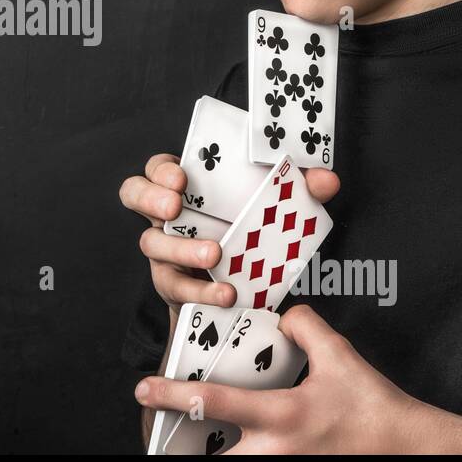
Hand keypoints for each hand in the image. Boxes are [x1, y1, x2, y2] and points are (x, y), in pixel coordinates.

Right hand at [119, 153, 339, 313]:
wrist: (244, 290)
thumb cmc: (253, 230)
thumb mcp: (276, 204)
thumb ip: (299, 187)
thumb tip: (326, 180)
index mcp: (184, 185)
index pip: (157, 167)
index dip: (162, 170)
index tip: (182, 178)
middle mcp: (166, 215)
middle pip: (135, 194)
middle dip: (151, 197)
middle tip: (174, 206)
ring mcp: (165, 251)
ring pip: (153, 244)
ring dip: (182, 249)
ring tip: (215, 255)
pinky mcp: (175, 287)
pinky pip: (178, 288)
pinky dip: (202, 292)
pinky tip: (226, 294)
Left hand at [133, 303, 425, 452]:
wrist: (407, 448)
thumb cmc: (372, 406)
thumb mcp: (339, 355)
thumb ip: (304, 327)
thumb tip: (279, 316)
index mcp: (283, 415)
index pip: (214, 403)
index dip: (173, 394)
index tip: (143, 388)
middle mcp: (276, 452)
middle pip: (209, 459)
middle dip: (178, 448)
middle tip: (155, 433)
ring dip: (208, 457)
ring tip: (186, 443)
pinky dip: (238, 459)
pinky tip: (226, 447)